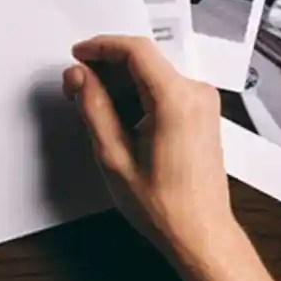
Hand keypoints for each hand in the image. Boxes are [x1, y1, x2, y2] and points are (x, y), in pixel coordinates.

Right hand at [62, 35, 236, 262]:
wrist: (200, 233)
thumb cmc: (165, 207)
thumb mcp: (114, 156)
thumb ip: (93, 107)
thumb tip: (79, 77)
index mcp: (177, 100)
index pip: (136, 50)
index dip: (101, 47)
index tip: (79, 55)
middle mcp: (196, 95)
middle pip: (144, 60)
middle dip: (107, 68)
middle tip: (78, 86)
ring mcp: (203, 103)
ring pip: (153, 74)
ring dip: (121, 84)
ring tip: (95, 109)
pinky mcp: (201, 114)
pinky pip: (165, 89)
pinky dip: (139, 95)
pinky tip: (119, 119)